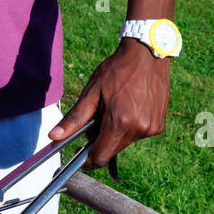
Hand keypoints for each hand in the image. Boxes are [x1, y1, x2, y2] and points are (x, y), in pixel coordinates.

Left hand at [47, 39, 170, 168]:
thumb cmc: (117, 70)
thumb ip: (75, 118)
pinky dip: (131, 126)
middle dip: (102, 139)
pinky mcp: (159, 125)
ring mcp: (151, 128)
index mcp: (120, 123)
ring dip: (117, 132)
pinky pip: (139, 133)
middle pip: (113, 150)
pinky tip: (131, 106)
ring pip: (126, 142)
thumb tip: (54, 137)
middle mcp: (138, 130)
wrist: (147, 54)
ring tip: (117, 107)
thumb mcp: (92, 92)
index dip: (89, 159)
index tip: (82, 152)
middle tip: (100, 116)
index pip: (101, 157)